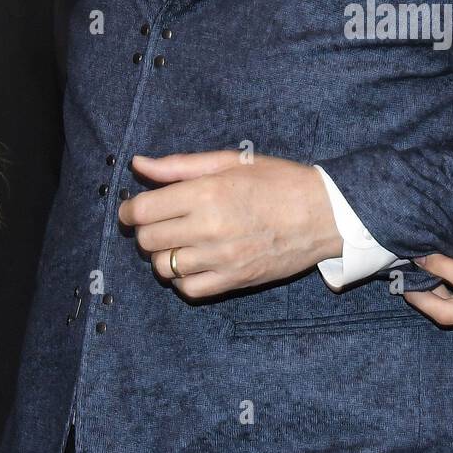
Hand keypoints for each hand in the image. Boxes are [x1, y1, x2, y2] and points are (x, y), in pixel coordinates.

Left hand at [118, 150, 342, 299]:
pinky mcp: (234, 280)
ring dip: (164, 254)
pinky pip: (188, 290)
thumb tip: (139, 165)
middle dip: (146, 230)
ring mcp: (221, 258)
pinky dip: (183, 279)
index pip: (142, 211)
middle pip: (148, 239)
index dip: (129, 210)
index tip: (133, 209)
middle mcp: (209, 228)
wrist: (323, 213)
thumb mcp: (231, 162)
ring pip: (164, 267)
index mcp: (206, 193)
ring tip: (180, 242)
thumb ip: (180, 165)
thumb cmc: (279, 181)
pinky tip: (194, 263)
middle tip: (161, 222)